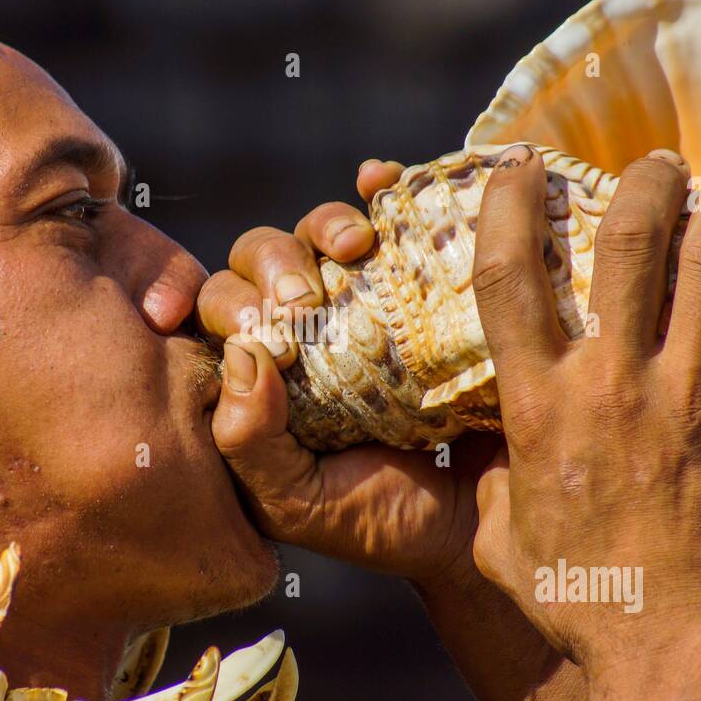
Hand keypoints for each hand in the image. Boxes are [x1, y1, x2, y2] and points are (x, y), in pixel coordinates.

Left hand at [198, 159, 490, 582]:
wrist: (483, 518)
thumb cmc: (380, 518)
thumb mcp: (298, 501)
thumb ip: (247, 443)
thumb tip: (239, 355)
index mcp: (258, 378)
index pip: (217, 317)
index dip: (224, 305)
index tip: (259, 329)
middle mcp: (304, 330)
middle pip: (258, 261)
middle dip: (271, 264)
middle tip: (304, 299)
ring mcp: (361, 300)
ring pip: (314, 232)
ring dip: (324, 224)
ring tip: (355, 247)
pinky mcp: (416, 279)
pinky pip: (387, 215)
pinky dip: (378, 187)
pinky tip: (380, 182)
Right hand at [469, 143, 700, 700]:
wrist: (666, 651)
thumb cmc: (576, 601)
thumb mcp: (501, 540)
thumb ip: (490, 484)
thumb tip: (483, 461)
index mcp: (536, 407)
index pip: (508, 280)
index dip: (509, 207)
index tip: (520, 164)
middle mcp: (608, 385)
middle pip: (626, 246)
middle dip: (643, 184)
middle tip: (657, 160)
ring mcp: (683, 400)